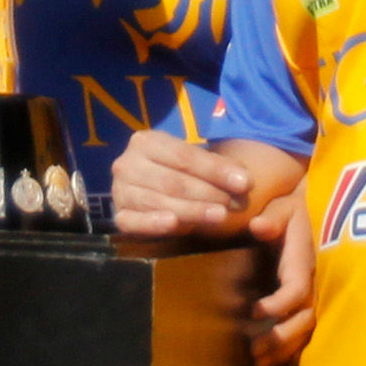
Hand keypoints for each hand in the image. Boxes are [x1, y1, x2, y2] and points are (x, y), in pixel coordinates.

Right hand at [111, 129, 253, 238]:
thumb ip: (218, 169)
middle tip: (236, 204)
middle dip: (208, 193)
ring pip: (158, 202)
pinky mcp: (119, 215)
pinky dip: (152, 223)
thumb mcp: (195, 162)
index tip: (245, 183)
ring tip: (220, 216)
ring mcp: (120, 190)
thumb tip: (245, 181)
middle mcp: (127, 163)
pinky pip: (133, 221)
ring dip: (191, 210)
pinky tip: (173, 223)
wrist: (150, 187)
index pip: (184, 157)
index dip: (216, 170)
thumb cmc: (178, 172)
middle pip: (173, 181)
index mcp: (146, 141)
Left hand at [248, 191, 313, 365]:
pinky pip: (304, 332)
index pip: (296, 290)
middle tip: (251, 351)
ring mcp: (313, 296)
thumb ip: (273, 218)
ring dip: (282, 350)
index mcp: (303, 263)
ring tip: (256, 363)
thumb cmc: (296, 211)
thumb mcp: (284, 208)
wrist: (319, 213)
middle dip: (280, 338)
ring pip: (305, 331)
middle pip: (303, 319)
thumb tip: (258, 226)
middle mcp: (312, 284)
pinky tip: (267, 362)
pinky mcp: (309, 303)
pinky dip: (288, 350)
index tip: (253, 312)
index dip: (279, 304)